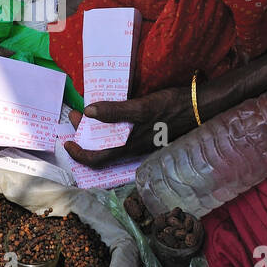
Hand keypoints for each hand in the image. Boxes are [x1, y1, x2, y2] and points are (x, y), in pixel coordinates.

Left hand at [63, 85, 195, 168]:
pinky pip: (121, 135)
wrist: (198, 107)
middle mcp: (132, 148)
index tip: (67, 141)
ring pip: (111, 143)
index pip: (97, 159)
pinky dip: (110, 127)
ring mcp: (140, 141)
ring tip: (88, 113)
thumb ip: (115, 111)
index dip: (79, 154)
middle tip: (77, 116)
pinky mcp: (146, 133)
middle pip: (102, 150)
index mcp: (128, 146)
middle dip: (84, 136)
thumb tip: (88, 112)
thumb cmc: (170, 108)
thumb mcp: (141, 107)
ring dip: (96, 131)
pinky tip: (110, 113)